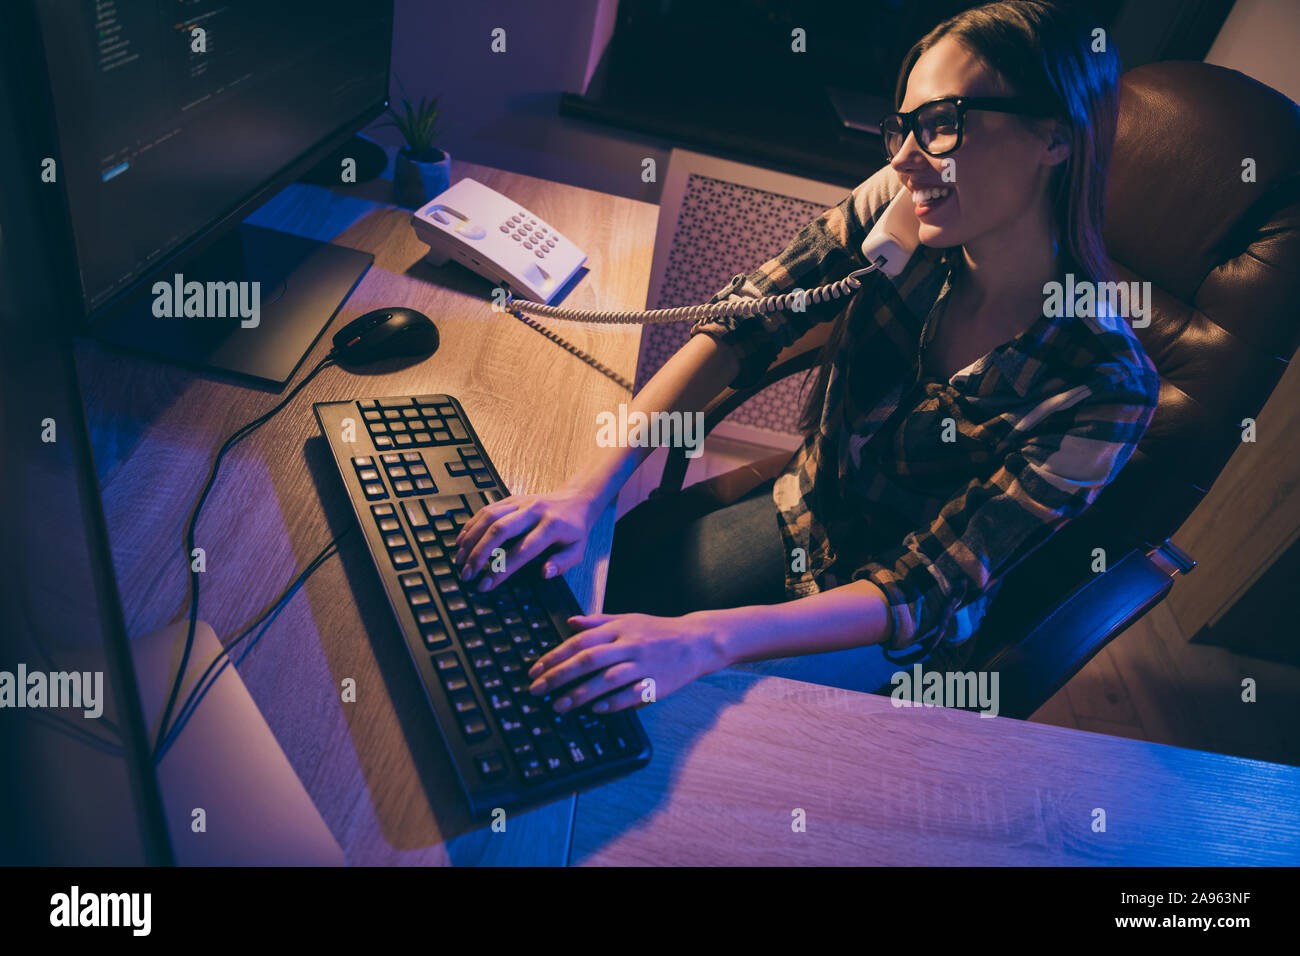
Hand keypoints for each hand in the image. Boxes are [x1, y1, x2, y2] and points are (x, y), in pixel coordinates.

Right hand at [453, 486, 598, 590]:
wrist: (575, 500)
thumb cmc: (574, 530)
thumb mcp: (577, 550)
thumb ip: (562, 563)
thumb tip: (545, 573)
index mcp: (551, 527)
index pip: (522, 550)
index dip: (501, 569)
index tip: (485, 584)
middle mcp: (534, 511)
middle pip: (500, 530)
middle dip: (479, 553)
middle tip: (466, 573)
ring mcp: (521, 502)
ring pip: (489, 517)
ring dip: (470, 539)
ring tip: (459, 559)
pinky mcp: (511, 498)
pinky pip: (487, 509)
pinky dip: (471, 525)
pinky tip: (461, 541)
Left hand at [526, 611, 729, 713]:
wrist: (696, 641)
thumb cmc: (658, 631)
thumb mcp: (628, 619)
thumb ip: (597, 622)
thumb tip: (570, 622)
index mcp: (619, 628)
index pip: (580, 642)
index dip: (555, 656)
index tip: (535, 671)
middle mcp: (629, 644)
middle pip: (588, 660)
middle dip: (559, 676)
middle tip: (537, 691)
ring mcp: (644, 664)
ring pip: (607, 679)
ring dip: (580, 694)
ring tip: (558, 706)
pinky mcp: (657, 683)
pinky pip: (632, 695)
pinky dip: (613, 703)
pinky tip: (596, 710)